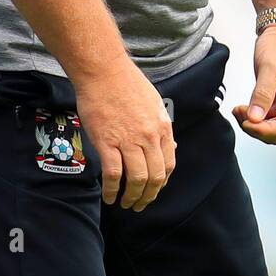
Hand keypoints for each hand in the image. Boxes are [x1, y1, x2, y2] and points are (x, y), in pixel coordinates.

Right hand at [74, 57, 176, 209]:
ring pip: (136, 180)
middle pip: (154, 177)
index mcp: (162, 128)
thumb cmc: (126, 83)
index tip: (154, 189)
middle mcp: (149, 137)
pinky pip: (113, 174)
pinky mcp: (107, 143)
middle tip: (140, 204)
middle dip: (148, 196)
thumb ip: (161, 127)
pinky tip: (109, 197)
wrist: (103, 71)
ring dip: (132, 197)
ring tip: (125, 204)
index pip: (168, 164)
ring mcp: (128, 141)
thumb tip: (171, 145)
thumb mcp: (154, 103)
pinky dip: (112, 190)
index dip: (162, 182)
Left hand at [231, 25, 275, 143]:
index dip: (264, 130)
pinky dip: (251, 117)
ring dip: (252, 124)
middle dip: (257, 129)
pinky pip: (264, 117)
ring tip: (239, 110)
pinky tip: (241, 108)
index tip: (247, 122)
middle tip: (240, 114)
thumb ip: (263, 93)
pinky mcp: (275, 100)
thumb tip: (254, 118)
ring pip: (269, 127)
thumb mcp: (271, 66)